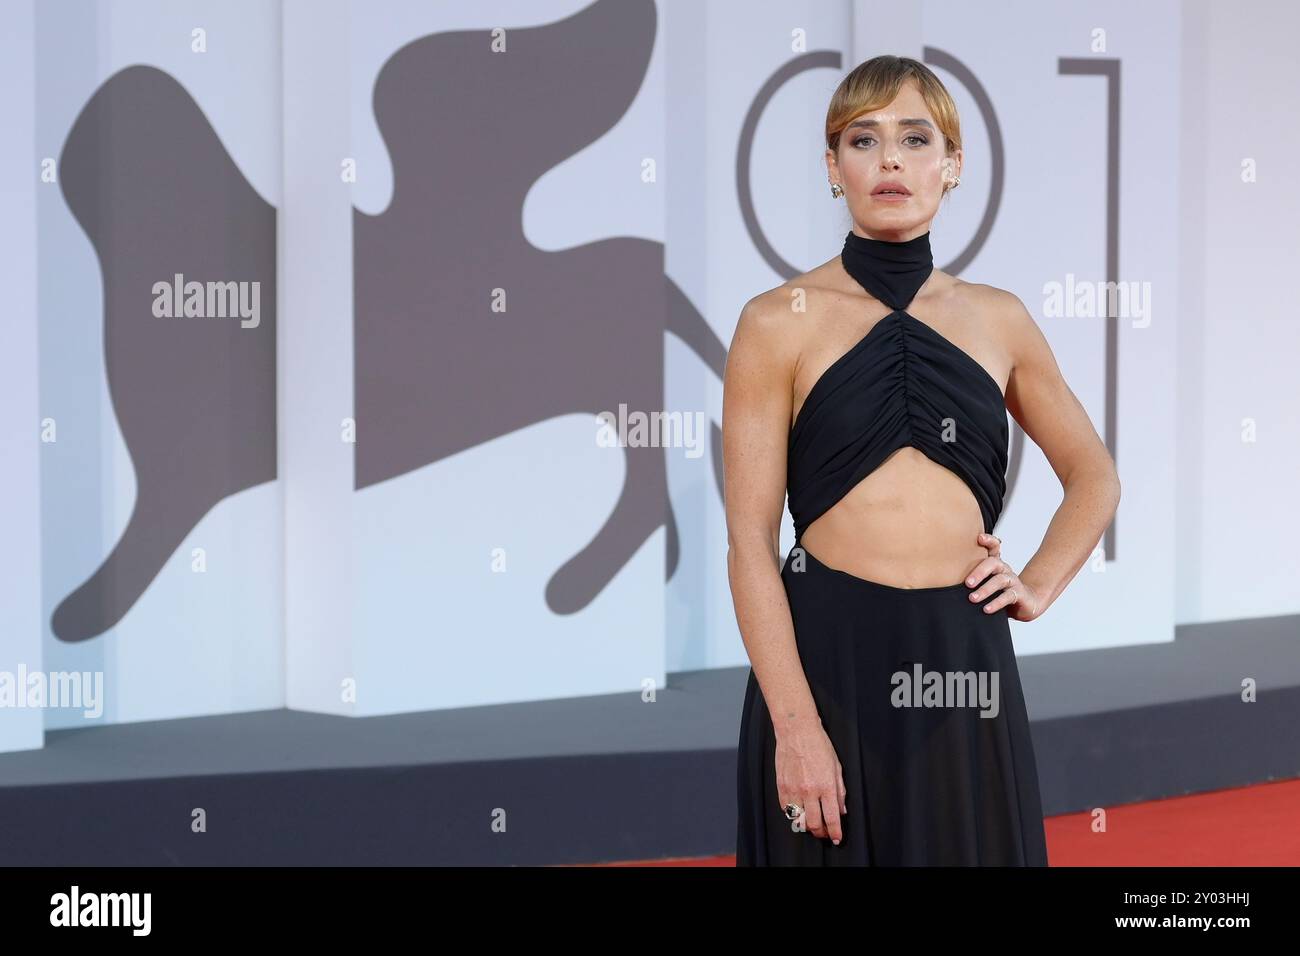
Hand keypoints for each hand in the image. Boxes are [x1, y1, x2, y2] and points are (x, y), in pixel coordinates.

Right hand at [774, 724, 846, 844]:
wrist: (797, 731)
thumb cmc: (819, 745)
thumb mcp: (837, 767)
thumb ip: (840, 791)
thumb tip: (842, 810)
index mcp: (826, 786)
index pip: (831, 818)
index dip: (835, 832)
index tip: (836, 838)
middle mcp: (809, 790)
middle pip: (814, 824)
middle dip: (820, 833)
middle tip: (824, 832)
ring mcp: (793, 789)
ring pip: (798, 819)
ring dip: (806, 824)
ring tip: (811, 821)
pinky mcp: (781, 785)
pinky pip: (785, 808)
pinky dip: (792, 812)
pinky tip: (798, 808)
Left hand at [967, 532, 1042, 621]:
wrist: (1026, 602)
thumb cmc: (1001, 590)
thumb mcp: (986, 582)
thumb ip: (971, 578)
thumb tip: (945, 578)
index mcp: (995, 564)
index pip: (994, 548)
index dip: (989, 541)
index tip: (979, 538)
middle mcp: (1004, 569)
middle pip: (993, 563)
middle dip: (979, 572)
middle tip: (967, 583)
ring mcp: (1013, 581)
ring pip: (1000, 580)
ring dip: (985, 590)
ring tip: (972, 598)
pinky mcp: (1019, 594)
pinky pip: (1008, 597)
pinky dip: (996, 603)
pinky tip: (986, 609)